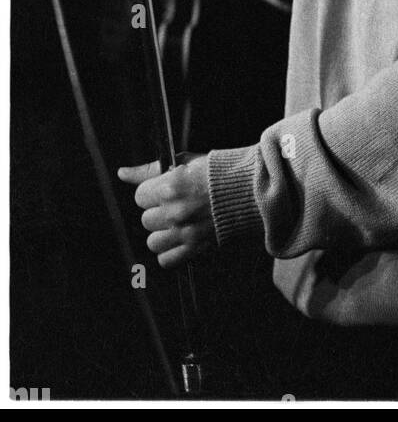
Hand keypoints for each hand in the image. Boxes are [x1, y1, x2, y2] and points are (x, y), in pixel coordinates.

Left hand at [118, 153, 215, 268]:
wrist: (252, 190)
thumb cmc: (219, 173)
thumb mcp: (185, 162)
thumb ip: (150, 169)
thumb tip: (122, 173)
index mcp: (171, 186)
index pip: (140, 196)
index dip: (152, 193)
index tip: (165, 191)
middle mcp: (175, 211)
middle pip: (146, 220)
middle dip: (158, 213)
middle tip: (177, 206)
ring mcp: (185, 232)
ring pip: (153, 242)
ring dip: (163, 233)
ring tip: (178, 223)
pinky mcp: (195, 247)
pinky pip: (166, 260)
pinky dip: (170, 252)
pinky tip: (181, 239)